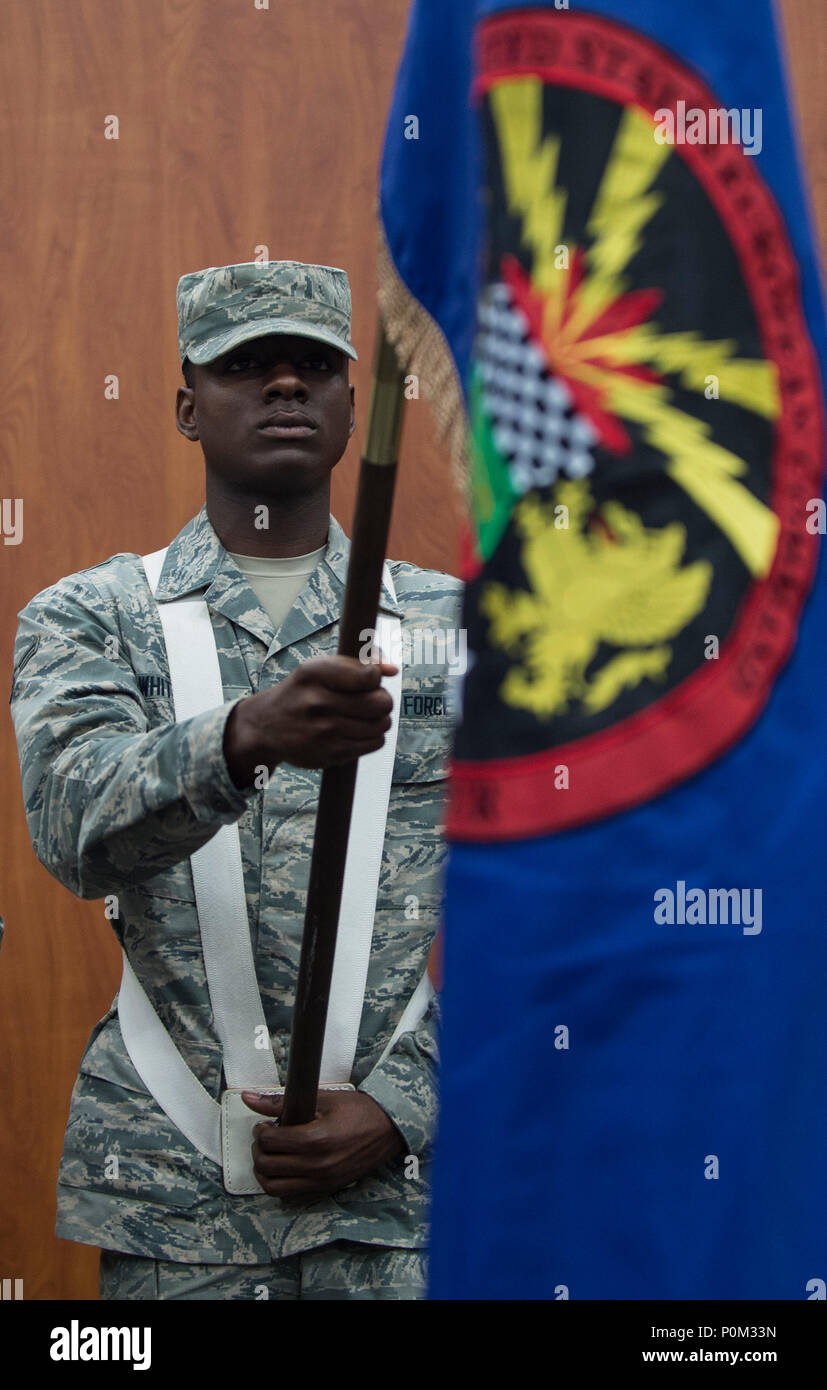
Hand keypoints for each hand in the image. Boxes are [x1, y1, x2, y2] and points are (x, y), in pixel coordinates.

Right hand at [224, 651, 397, 787]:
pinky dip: (374, 736)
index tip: (368, 679)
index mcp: (314, 674)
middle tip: (371, 700)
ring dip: (380, 719)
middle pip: (381, 702)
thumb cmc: (302, 692)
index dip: (376, 677)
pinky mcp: (330, 754)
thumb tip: (393, 669)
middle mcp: (317, 702)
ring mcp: (324, 731)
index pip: (369, 676)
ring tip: (365, 716)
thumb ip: (358, 662)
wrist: (266, 727)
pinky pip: (374, 743)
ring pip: (381, 724)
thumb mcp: (319, 668)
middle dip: (382, 699)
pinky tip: (359, 730)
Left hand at [241, 1089, 405, 1198]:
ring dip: (264, 1170)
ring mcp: (321, 1181)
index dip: (260, 1130)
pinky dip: (278, 1182)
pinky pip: (289, 1194)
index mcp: (316, 1140)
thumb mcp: (322, 1099)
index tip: (265, 1123)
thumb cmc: (358, 1110)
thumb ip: (281, 1101)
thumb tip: (248, 1098)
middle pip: (266, 1165)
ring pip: (273, 1186)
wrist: (389, 1129)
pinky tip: (283, 1167)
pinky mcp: (326, 1188)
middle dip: (258, 1149)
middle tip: (265, 1136)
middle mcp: (317, 1165)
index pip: (270, 1141)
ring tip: (270, 1153)